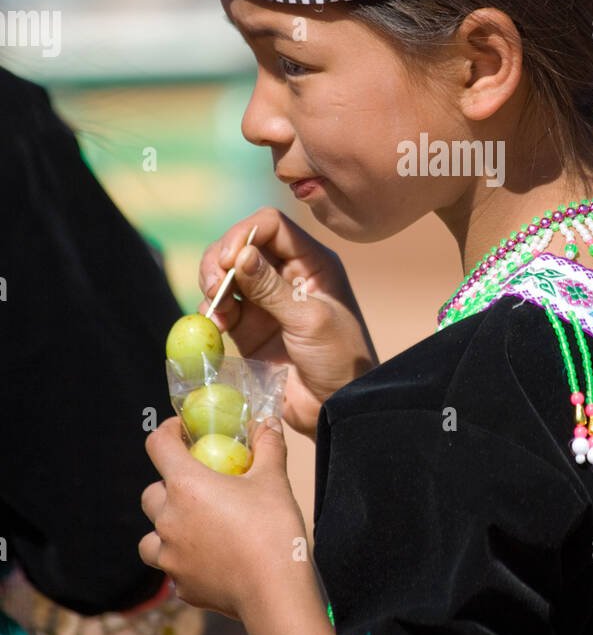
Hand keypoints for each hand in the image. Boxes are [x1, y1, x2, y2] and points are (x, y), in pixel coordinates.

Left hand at [138, 416, 306, 622]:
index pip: (158, 446)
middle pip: (151, 493)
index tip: (180, 430)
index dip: (167, 432)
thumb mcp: (274, 479)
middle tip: (197, 485)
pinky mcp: (181, 586)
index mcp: (186, 486)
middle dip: (168, 485)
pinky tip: (210, 560)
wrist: (274, 591)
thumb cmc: (273, 529)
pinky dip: (184, 561)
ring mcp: (170, 557)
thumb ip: (267, 445)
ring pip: (150, 536)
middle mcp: (168, 520)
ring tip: (193, 528)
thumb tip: (267, 422)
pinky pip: (172, 567)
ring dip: (165, 527)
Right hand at [198, 208, 378, 436]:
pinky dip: (210, 312)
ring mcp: (265, 301)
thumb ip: (272, 289)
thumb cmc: (339, 360)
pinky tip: (214, 326)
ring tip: (214, 309)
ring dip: (212, 285)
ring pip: (226, 275)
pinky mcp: (248, 328)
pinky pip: (220, 308)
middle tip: (212, 285)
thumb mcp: (309, 320)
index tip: (229, 260)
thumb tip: (241, 255)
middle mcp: (287, 275)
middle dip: (220, 259)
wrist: (336, 408)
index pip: (271, 226)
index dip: (245, 234)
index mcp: (312, 262)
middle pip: (242, 245)